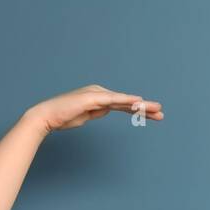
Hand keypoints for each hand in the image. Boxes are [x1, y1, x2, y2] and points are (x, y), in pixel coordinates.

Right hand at [25, 84, 163, 132]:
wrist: (47, 117)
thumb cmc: (64, 117)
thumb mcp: (86, 116)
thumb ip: (97, 112)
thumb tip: (107, 110)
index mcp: (99, 97)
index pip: (123, 105)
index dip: (139, 110)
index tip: (154, 116)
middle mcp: (99, 92)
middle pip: (126, 101)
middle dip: (145, 108)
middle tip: (162, 114)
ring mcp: (96, 94)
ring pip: (123, 100)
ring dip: (141, 105)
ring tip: (157, 110)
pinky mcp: (92, 98)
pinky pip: (114, 99)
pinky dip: (127, 100)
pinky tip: (139, 101)